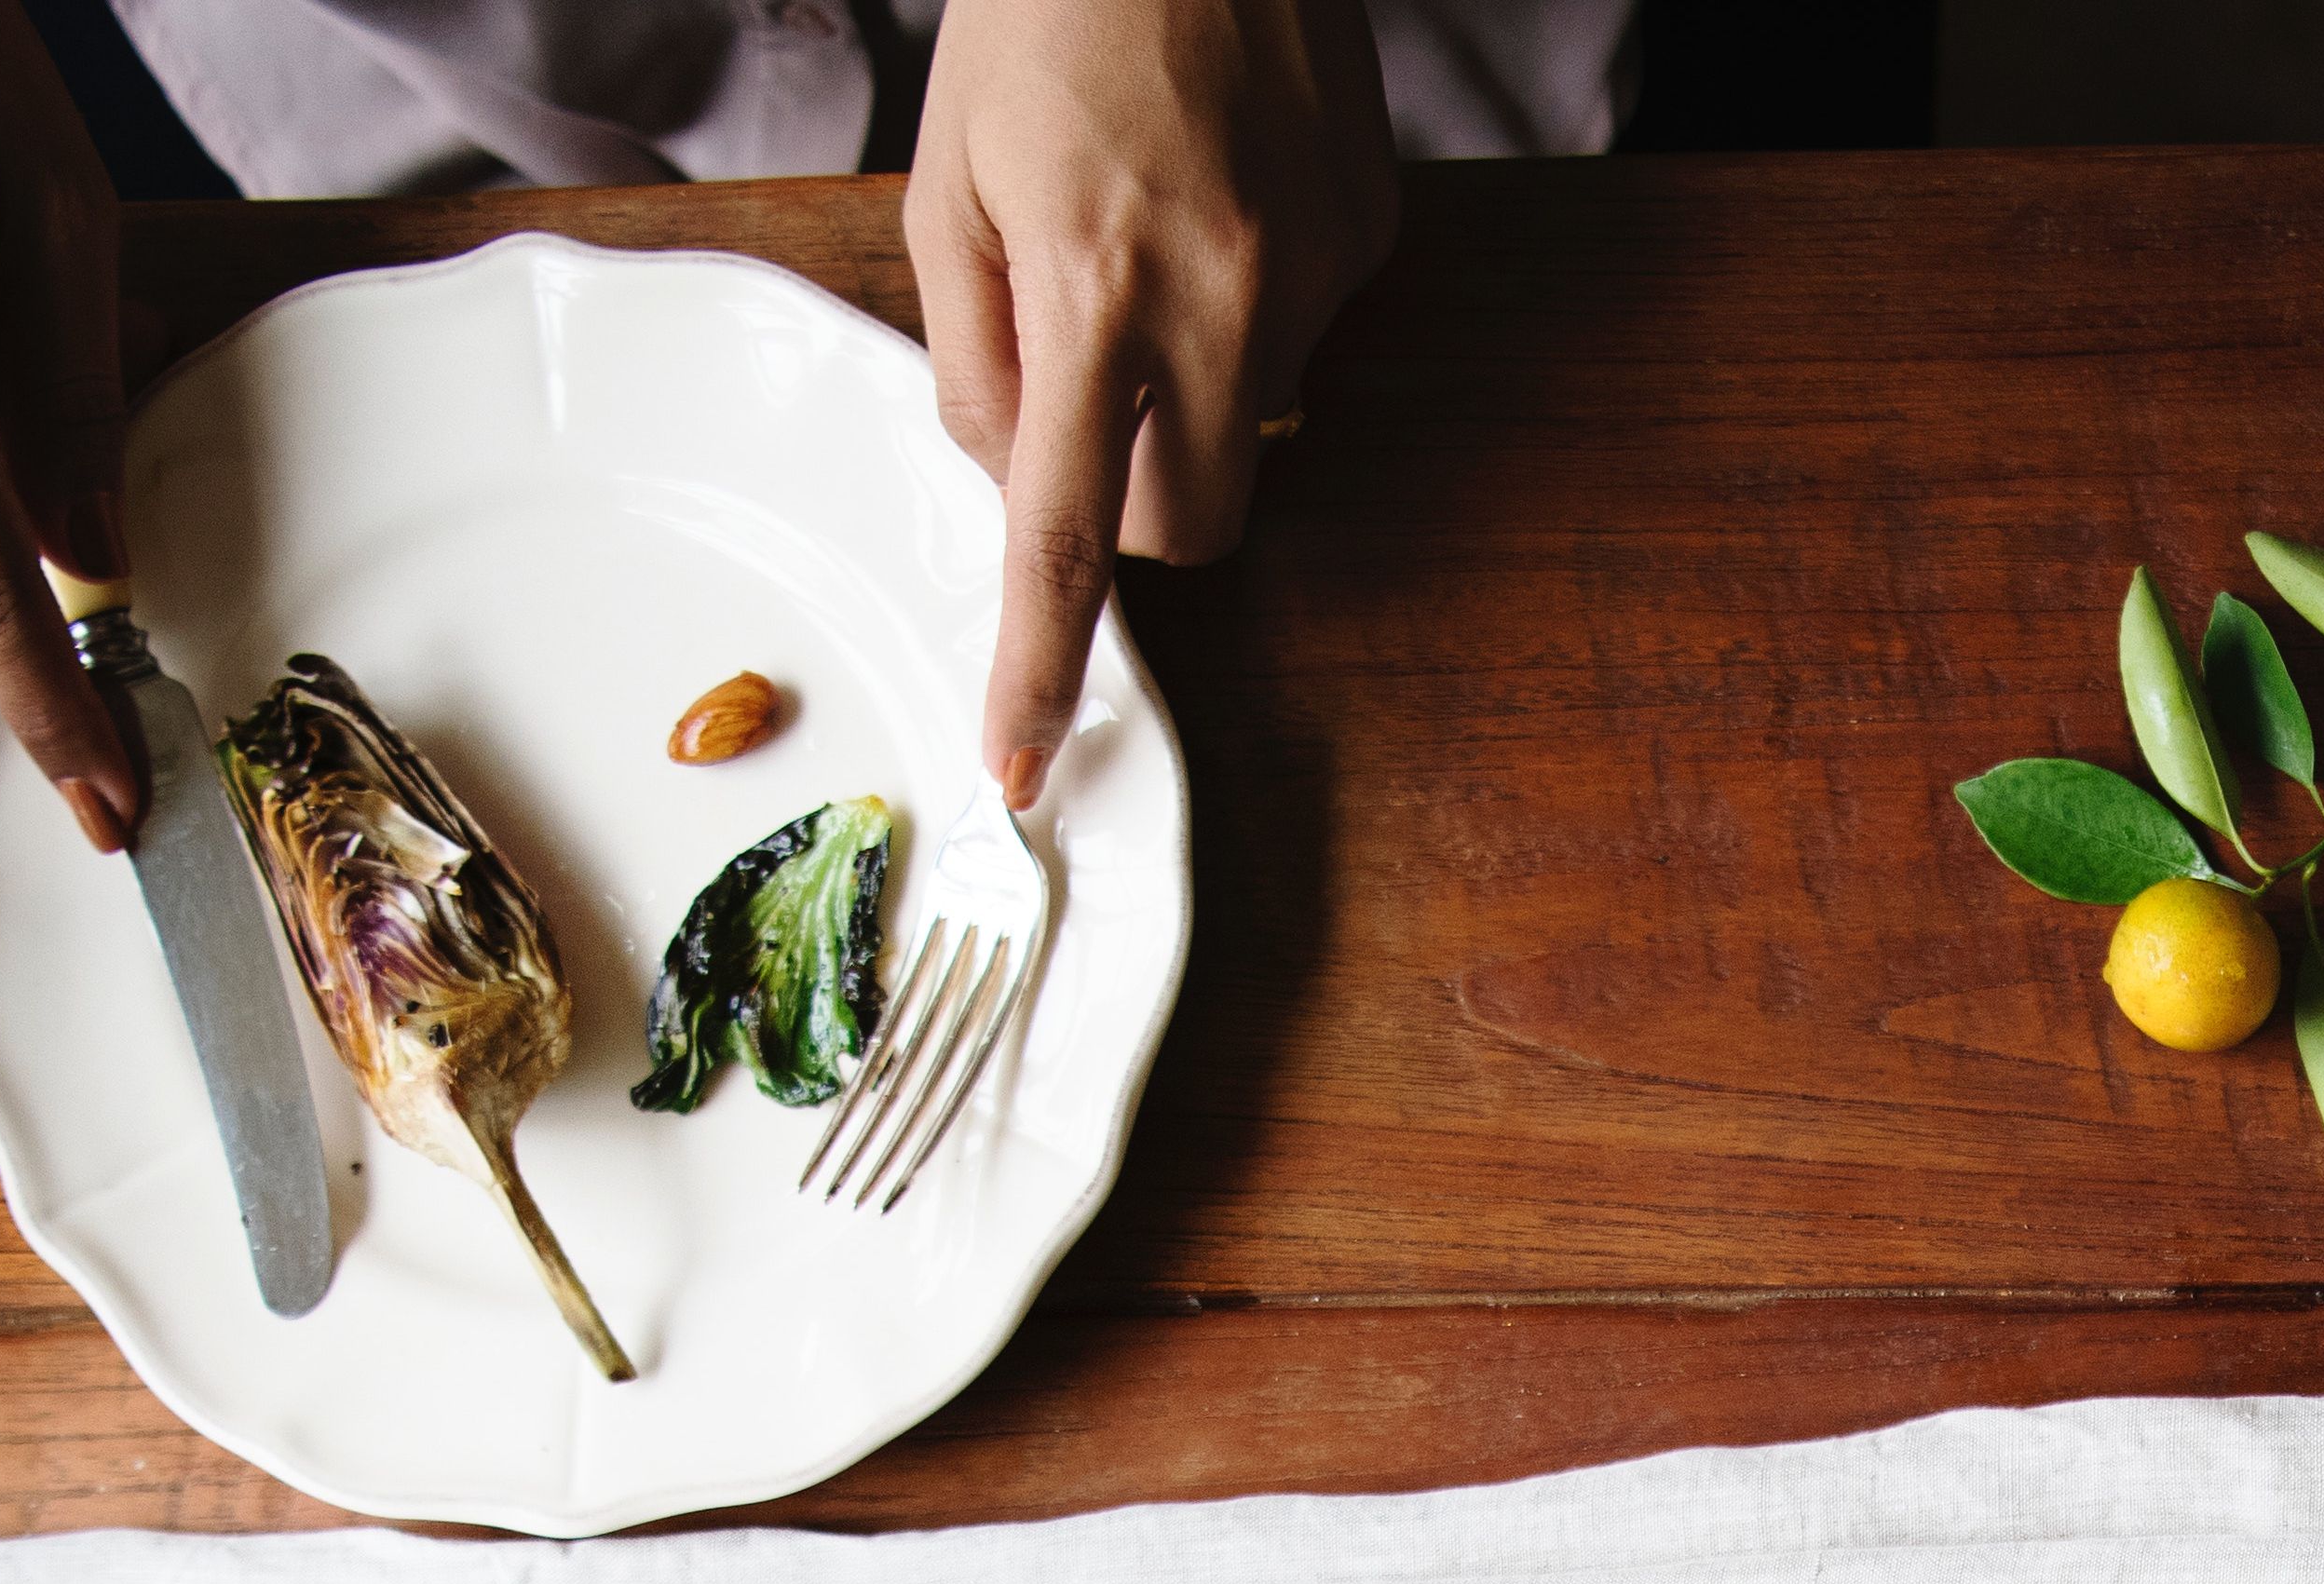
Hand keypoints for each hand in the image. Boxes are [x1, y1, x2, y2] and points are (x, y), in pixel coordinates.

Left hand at [906, 0, 1401, 810]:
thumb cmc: (1045, 10)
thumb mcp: (951, 175)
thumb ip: (974, 348)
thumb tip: (1011, 475)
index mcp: (1093, 288)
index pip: (1063, 532)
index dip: (1043, 664)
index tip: (1024, 768)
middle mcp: (1222, 299)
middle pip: (1183, 528)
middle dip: (1125, 507)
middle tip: (1080, 401)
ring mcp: (1317, 271)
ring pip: (1246, 433)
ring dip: (1186, 392)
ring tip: (1148, 239)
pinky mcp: (1373, 230)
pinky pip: (1300, 334)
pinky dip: (1247, 300)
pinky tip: (1217, 191)